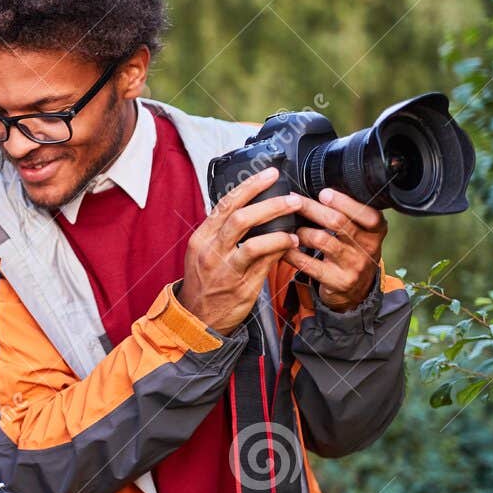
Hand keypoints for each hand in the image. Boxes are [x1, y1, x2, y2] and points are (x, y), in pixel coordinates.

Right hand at [178, 167, 302, 334]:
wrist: (197, 317)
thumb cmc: (205, 282)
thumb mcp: (205, 252)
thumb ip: (224, 232)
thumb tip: (251, 209)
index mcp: (202, 237)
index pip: (225, 204)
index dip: (250, 186)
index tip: (270, 174)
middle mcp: (211, 250)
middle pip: (240, 217)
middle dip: (270, 203)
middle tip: (291, 198)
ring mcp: (225, 268)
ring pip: (253, 240)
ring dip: (279, 227)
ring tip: (295, 221)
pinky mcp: (241, 284)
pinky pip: (264, 262)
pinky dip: (279, 248)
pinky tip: (291, 243)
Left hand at [285, 189, 387, 310]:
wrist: (356, 291)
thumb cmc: (352, 252)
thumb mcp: (359, 233)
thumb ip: (347, 214)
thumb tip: (317, 190)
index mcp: (376, 231)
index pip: (367, 214)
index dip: (344, 202)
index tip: (323, 193)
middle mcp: (368, 248)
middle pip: (338, 222)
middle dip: (311, 208)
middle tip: (292, 201)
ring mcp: (353, 266)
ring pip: (321, 240)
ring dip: (300, 231)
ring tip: (290, 227)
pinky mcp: (337, 281)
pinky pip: (309, 264)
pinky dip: (292, 253)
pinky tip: (284, 247)